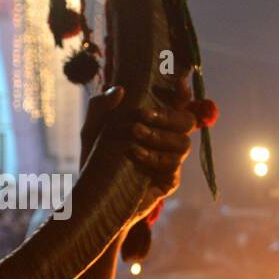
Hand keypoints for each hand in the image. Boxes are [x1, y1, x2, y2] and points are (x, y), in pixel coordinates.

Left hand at [79, 84, 200, 226]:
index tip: (176, 83)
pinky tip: (135, 154)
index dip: (182, 92)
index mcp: (156, 123)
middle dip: (167, 115)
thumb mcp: (92, 130)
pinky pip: (173, 167)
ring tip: (134, 133)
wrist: (92, 195)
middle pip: (187, 121)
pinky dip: (154, 157)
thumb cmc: (96, 158)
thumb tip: (119, 90)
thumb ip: (100, 106)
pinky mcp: (169, 181)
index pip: (178, 103)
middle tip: (142, 114)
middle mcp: (168, 139)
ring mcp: (171, 161)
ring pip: (183, 143)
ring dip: (159, 136)